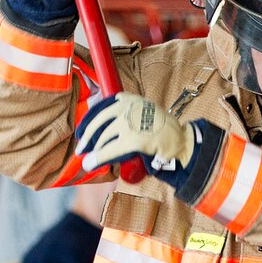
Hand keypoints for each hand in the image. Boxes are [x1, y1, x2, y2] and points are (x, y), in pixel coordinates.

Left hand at [75, 93, 194, 179]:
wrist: (180, 140)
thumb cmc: (164, 128)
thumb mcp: (145, 110)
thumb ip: (128, 113)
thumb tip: (107, 128)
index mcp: (129, 99)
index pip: (101, 107)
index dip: (89, 121)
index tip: (83, 132)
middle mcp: (127, 108)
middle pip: (98, 121)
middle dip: (87, 136)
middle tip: (81, 148)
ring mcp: (129, 123)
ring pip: (103, 137)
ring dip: (93, 150)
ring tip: (88, 159)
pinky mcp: (132, 140)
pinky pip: (109, 150)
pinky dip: (98, 158)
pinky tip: (90, 163)